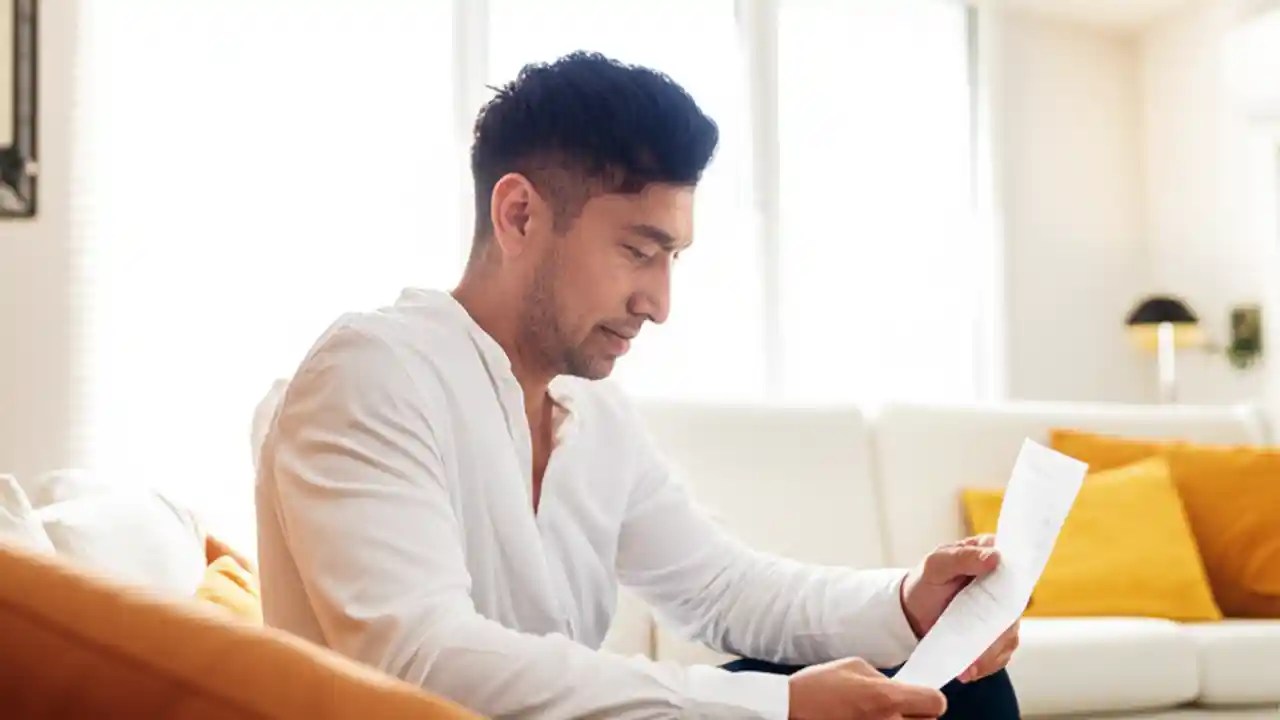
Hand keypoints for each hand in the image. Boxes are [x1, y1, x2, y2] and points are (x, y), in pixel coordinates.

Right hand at [789, 657, 945, 719]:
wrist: (789, 711)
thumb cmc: (816, 688)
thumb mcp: (852, 666)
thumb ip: (882, 677)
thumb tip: (896, 687)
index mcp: (886, 698)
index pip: (936, 703)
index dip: (928, 698)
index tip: (919, 697)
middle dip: (916, 713)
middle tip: (896, 707)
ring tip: (876, 715)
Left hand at [900, 535, 1019, 681]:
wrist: (912, 613)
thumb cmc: (924, 583)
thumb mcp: (936, 565)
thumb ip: (962, 557)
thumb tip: (995, 557)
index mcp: (991, 555)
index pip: (1015, 567)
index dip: (1013, 584)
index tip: (997, 604)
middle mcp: (1004, 584)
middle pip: (1014, 607)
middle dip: (998, 629)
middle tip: (977, 647)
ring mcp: (1002, 611)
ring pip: (1009, 633)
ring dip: (990, 652)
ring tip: (968, 665)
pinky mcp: (997, 635)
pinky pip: (1002, 652)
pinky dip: (986, 663)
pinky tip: (968, 670)